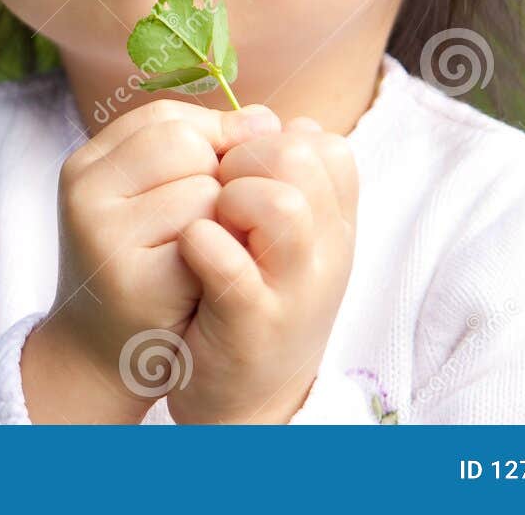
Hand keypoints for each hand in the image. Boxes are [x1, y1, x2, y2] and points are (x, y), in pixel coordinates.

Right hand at [21, 100, 277, 422]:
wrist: (105, 357)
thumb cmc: (145, 270)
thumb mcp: (153, 199)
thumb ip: (196, 153)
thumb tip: (266, 117)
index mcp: (88, 164)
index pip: (166, 117)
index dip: (213, 137)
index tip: (229, 174)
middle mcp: (85, 190)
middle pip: (185, 143)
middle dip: (216, 177)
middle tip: (213, 221)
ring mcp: (103, 233)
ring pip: (202, 190)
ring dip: (223, 220)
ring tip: (202, 253)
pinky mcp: (132, 278)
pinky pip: (206, 241)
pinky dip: (218, 258)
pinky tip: (201, 282)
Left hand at [168, 115, 358, 423]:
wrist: (241, 404)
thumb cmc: (251, 307)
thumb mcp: (282, 243)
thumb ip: (284, 182)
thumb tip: (276, 118)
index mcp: (336, 230)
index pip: (327, 147)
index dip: (273, 143)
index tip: (242, 171)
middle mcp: (327, 257)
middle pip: (302, 159)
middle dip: (246, 161)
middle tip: (218, 193)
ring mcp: (294, 294)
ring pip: (282, 205)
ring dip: (230, 199)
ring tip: (205, 223)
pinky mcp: (252, 328)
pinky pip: (232, 266)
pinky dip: (204, 245)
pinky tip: (187, 247)